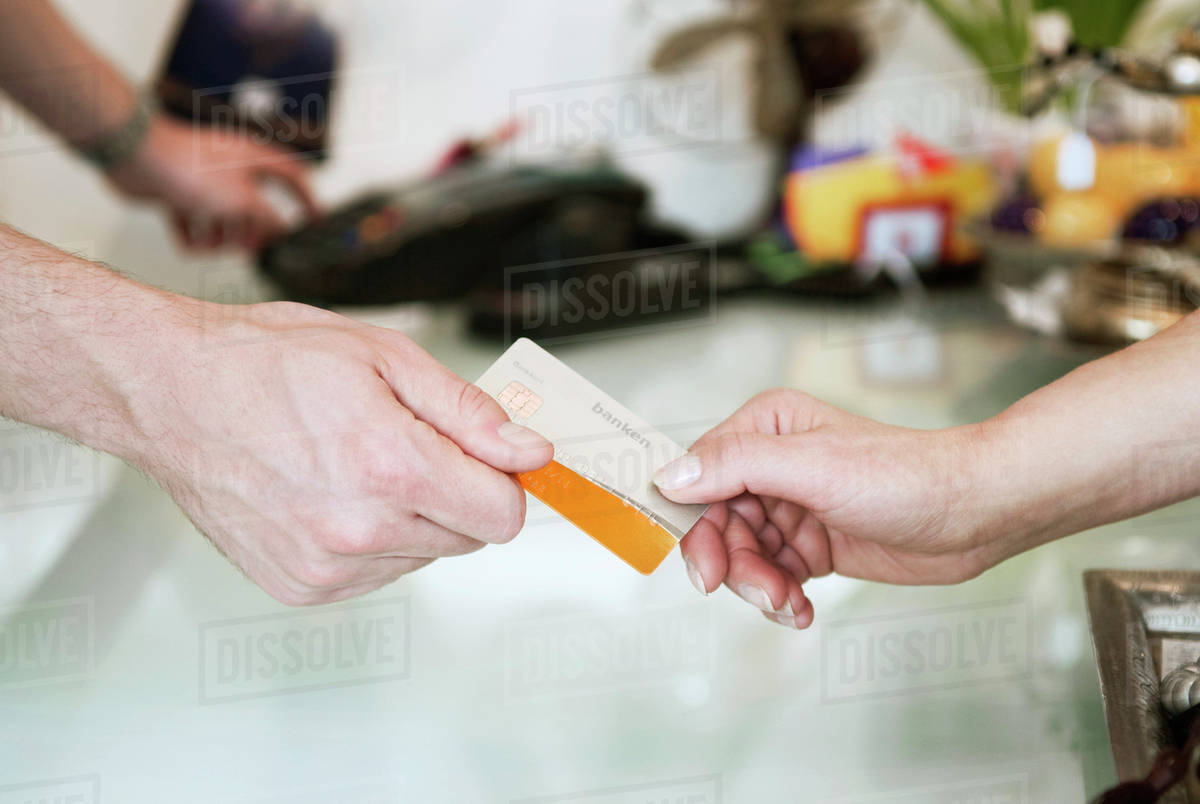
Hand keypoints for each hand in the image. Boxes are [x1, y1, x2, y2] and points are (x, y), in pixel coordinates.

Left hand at [107, 115, 319, 250]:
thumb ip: (268, 221)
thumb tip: (281, 233)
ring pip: (224, 221)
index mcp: (255, 160)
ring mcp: (205, 182)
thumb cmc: (191, 169)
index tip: (316, 222)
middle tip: (248, 247)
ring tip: (209, 240)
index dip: (308, 201)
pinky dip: (191, 234)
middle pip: (255, 208)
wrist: (135, 156)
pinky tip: (185, 234)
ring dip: (218, 237)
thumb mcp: (244, 202)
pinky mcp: (179, 194)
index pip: (294, 178)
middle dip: (250, 232)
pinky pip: (194, 224)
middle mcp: (232, 169)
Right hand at [133, 300, 551, 604]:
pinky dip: (371, 538)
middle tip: (403, 443)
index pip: (504, 515)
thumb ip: (469, 413)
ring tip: (354, 463)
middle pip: (468, 537)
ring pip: (423, 555)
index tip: (484, 456)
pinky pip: (377, 573)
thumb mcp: (386, 357)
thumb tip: (529, 453)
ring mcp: (327, 567)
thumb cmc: (266, 363)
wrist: (172, 392)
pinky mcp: (301, 587)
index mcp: (391, 468)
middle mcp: (360, 530)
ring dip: (410, 516)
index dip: (502, 480)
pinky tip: (331, 493)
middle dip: (455, 492)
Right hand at [653, 390, 996, 629]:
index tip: (701, 567)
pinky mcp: (810, 544)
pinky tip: (800, 609)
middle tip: (760, 591)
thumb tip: (669, 477)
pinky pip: (771, 576)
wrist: (973, 516)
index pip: (698, 476)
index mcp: (765, 428)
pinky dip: (779, 598)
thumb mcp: (812, 466)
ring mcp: (790, 506)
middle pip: (716, 524)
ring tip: (789, 603)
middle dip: (733, 564)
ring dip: (759, 587)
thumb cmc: (905, 476)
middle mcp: (771, 465)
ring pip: (742, 556)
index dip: (690, 522)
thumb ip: (736, 466)